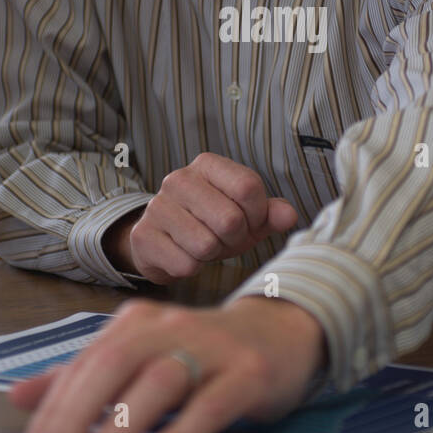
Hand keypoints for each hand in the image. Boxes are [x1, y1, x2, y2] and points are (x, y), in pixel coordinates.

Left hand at [10, 295, 326, 432]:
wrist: (283, 333)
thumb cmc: (203, 355)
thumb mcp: (141, 357)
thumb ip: (82, 376)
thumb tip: (16, 398)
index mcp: (138, 322)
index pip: (86, 362)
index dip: (55, 406)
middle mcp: (171, 327)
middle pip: (115, 363)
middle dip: (77, 414)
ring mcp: (213, 347)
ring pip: (161, 378)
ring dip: (123, 423)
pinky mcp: (249, 372)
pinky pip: (212, 402)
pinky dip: (182, 431)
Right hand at [104, 153, 298, 283]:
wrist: (163, 241)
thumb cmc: (212, 225)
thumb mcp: (247, 216)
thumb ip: (270, 213)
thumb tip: (289, 216)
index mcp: (207, 165)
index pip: (248, 187)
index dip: (257, 215)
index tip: (248, 222)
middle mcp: (178, 179)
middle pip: (230, 220)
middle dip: (234, 239)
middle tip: (224, 238)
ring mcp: (157, 206)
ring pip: (207, 245)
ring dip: (212, 255)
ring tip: (203, 245)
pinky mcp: (143, 236)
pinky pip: (185, 264)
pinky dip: (191, 268)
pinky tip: (184, 255)